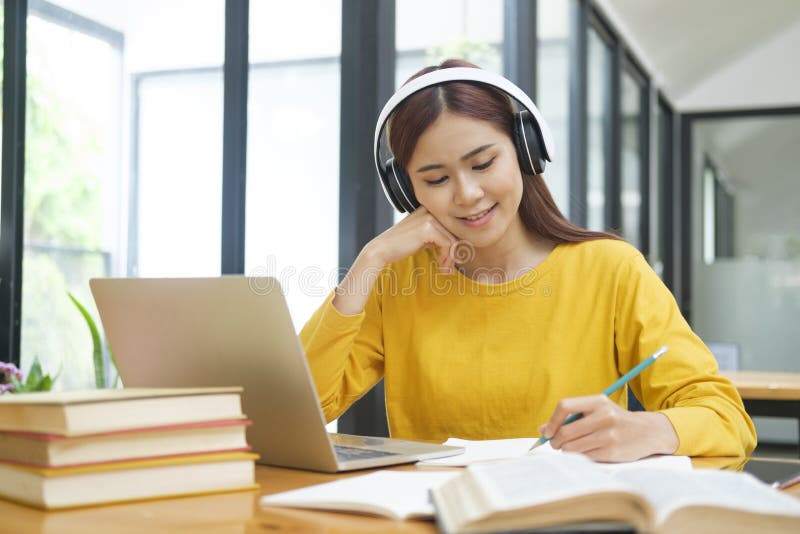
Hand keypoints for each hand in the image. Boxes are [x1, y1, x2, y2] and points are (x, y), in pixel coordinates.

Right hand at [365, 206, 459, 272]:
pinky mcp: (428, 228)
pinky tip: (439, 264)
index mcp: (430, 210)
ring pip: (453, 240)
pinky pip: (448, 244)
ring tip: (444, 269)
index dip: (455, 245)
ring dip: (451, 258)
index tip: (450, 260)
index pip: (452, 227)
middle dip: (454, 253)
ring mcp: (429, 218)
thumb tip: (459, 246)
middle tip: (448, 268)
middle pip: (455, 233)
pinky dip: (447, 257)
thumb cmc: (402, 245)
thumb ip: (438, 237)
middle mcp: (431, 210)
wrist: (382, 249)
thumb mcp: (424, 238)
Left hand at [538, 395, 678, 461]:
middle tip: (556, 444)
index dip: (552, 421)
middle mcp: (604, 415)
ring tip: (568, 448)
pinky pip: (585, 456)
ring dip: (565, 450)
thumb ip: (570, 418)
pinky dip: (579, 456)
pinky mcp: (612, 451)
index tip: (548, 432)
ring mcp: (609, 434)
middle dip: (556, 441)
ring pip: (573, 447)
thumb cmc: (615, 420)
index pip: (565, 406)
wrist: (648, 432)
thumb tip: (542, 430)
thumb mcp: (596, 411)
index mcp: (598, 401)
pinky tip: (584, 452)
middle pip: (566, 431)